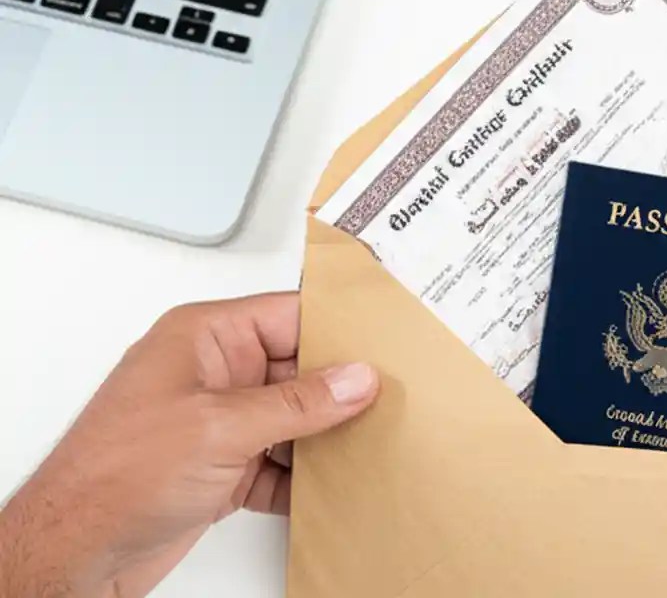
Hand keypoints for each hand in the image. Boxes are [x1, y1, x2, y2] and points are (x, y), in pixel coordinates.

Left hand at [0, 293, 379, 597]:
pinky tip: (332, 486)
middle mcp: (213, 374)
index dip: (338, 328)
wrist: (76, 550)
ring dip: (328, 437)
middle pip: (298, 369)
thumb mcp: (221, 427)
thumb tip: (355, 379)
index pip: (289, 316)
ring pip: (295, 418)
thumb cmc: (114, 476)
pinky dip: (306, 477)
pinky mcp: (223, 467)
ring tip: (371, 444)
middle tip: (391, 400)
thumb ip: (297, 403)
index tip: (385, 343)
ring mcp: (219, 422)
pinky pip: (281, 463)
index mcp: (204, 338)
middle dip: (341, 389)